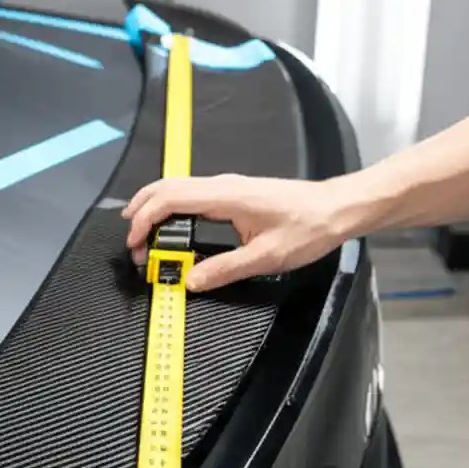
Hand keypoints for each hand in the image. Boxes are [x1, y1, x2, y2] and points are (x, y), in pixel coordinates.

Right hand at [122, 175, 369, 291]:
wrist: (337, 209)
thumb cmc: (307, 229)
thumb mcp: (266, 258)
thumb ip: (225, 270)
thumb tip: (191, 281)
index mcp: (226, 196)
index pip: (170, 198)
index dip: (145, 219)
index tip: (135, 245)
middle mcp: (222, 185)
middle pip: (166, 187)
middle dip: (141, 211)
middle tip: (131, 243)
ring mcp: (227, 186)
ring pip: (177, 188)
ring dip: (155, 208)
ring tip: (142, 235)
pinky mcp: (233, 193)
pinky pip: (191, 194)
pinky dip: (171, 208)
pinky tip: (171, 226)